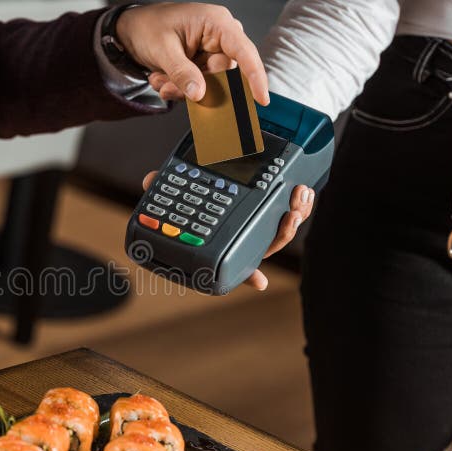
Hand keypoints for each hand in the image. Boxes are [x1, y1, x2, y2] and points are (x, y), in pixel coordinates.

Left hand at [115, 3, 268, 103]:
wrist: (130, 30)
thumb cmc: (147, 27)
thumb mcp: (162, 50)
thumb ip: (182, 73)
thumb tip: (200, 94)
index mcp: (216, 23)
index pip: (243, 51)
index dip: (255, 75)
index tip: (261, 98)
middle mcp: (219, 37)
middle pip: (224, 74)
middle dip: (196, 85)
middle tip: (168, 85)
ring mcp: (210, 51)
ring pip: (210, 84)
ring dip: (183, 87)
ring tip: (161, 78)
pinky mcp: (202, 64)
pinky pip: (199, 85)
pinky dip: (180, 87)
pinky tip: (163, 78)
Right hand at [142, 172, 314, 289]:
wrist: (214, 168)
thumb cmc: (194, 188)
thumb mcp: (177, 189)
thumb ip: (163, 187)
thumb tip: (148, 180)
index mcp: (227, 242)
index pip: (239, 262)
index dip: (250, 274)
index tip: (259, 281)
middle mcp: (247, 237)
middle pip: (271, 243)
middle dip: (285, 231)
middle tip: (290, 214)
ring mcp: (263, 222)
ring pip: (285, 227)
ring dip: (298, 213)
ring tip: (299, 193)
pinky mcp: (276, 203)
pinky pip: (291, 208)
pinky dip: (300, 202)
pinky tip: (303, 188)